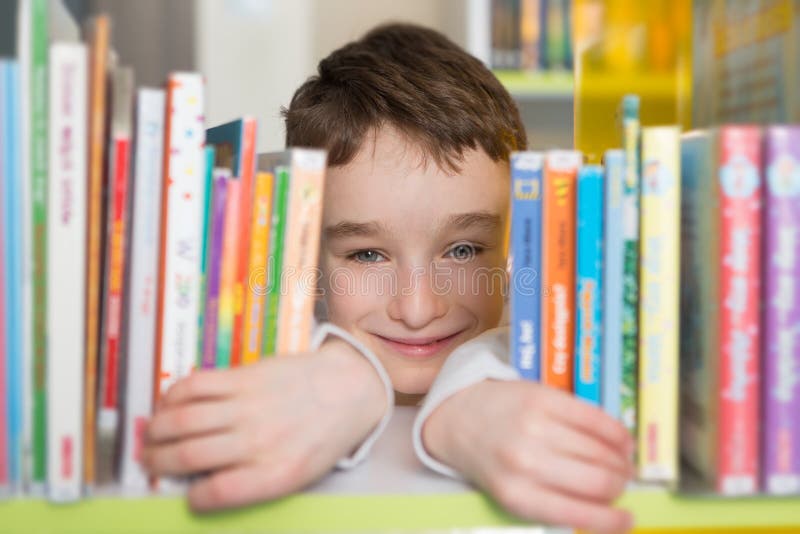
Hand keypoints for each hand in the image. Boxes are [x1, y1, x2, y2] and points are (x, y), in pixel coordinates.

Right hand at [141, 339, 386, 511]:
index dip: (192, 497)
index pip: (217, 494)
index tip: (186, 494)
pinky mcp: (246, 376)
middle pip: (188, 455)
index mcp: (276, 473)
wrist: (350, 387)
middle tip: (148, 461)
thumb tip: (206, 484)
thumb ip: (257, 481)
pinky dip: (172, 396)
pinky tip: (168, 405)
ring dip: (156, 431)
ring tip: (149, 436)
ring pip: (183, 420)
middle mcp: (259, 440)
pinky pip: (196, 385)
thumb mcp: (300, 473)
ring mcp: (250, 405)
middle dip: (157, 462)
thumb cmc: (323, 436)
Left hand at [422, 380, 633, 533]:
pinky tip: (622, 440)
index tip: (629, 519)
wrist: (458, 417)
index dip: (614, 520)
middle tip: (623, 483)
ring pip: (601, 450)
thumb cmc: (491, 460)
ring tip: (622, 462)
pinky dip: (616, 432)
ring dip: (621, 460)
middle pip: (598, 480)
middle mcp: (525, 462)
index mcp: (517, 495)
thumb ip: (553, 503)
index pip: (579, 513)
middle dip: (619, 486)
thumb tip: (607, 513)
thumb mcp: (512, 492)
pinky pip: (595, 417)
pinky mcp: (543, 398)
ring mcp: (534, 427)